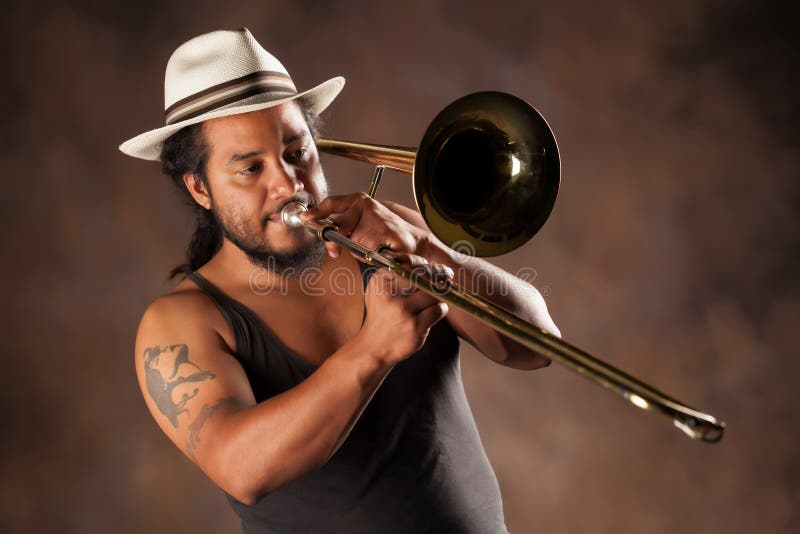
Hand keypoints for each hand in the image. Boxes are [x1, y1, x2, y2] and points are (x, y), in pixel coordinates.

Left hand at [302, 193, 431, 258]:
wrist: (413, 242)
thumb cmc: (383, 237)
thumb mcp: (358, 230)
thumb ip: (340, 231)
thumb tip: (324, 239)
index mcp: (358, 201)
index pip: (333, 203)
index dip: (317, 212)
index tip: (306, 218)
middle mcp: (366, 205)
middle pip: (338, 227)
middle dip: (336, 240)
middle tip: (339, 248)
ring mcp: (377, 217)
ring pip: (354, 242)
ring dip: (361, 250)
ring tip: (375, 247)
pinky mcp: (386, 231)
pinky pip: (369, 251)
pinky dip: (374, 256)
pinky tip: (384, 250)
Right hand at [355, 254, 452, 365]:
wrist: (374, 347)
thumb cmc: (380, 315)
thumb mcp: (378, 290)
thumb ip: (396, 273)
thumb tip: (425, 262)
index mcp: (380, 281)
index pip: (410, 265)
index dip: (426, 265)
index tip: (435, 268)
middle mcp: (390, 294)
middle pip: (424, 276)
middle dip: (440, 273)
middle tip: (448, 274)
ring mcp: (403, 311)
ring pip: (434, 292)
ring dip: (439, 294)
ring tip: (437, 297)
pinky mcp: (415, 326)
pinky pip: (439, 309)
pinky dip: (441, 308)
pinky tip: (433, 312)